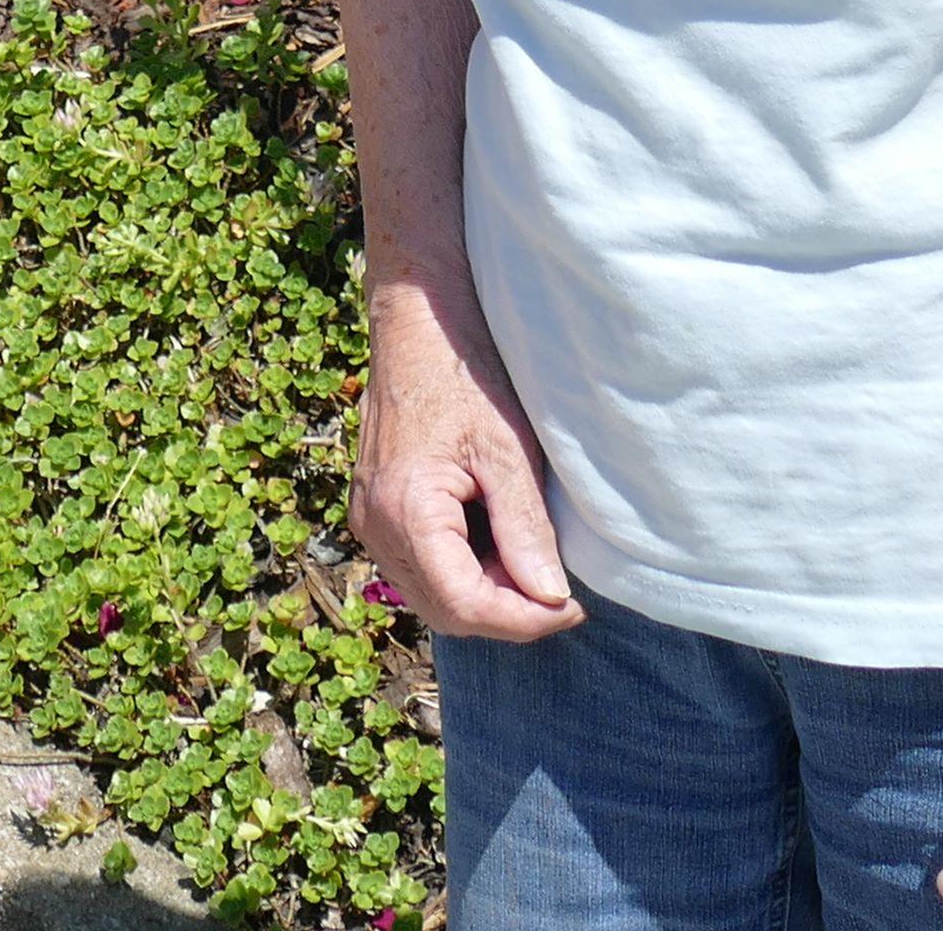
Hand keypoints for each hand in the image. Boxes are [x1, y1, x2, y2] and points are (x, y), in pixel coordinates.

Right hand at [352, 279, 578, 643]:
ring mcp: (370, 521)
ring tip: (533, 567)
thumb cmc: (464, 373)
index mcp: (404, 511)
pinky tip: (500, 547)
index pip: (463, 604)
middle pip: (444, 610)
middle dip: (506, 614)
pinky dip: (463, 573)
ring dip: (486, 596)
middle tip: (561, 594)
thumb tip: (550, 596)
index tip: (572, 607)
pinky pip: (420, 568)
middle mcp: (375, 527)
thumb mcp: (507, 449)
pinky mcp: (377, 511)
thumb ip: (525, 527)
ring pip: (431, 596)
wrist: (418, 323)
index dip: (522, 619)